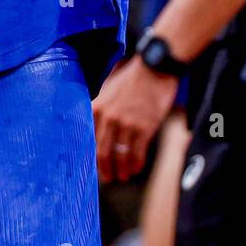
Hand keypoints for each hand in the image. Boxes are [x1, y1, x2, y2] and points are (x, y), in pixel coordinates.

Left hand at [92, 57, 178, 183]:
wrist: (155, 67)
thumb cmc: (132, 77)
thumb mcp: (109, 88)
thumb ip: (102, 107)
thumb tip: (95, 126)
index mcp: (98, 107)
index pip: (91, 139)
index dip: (92, 156)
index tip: (95, 165)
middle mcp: (109, 118)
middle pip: (103, 152)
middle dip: (105, 169)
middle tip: (109, 177)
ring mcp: (127, 124)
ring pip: (121, 156)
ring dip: (122, 170)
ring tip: (124, 175)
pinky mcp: (144, 128)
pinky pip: (137, 154)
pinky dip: (136, 164)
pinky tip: (136, 168)